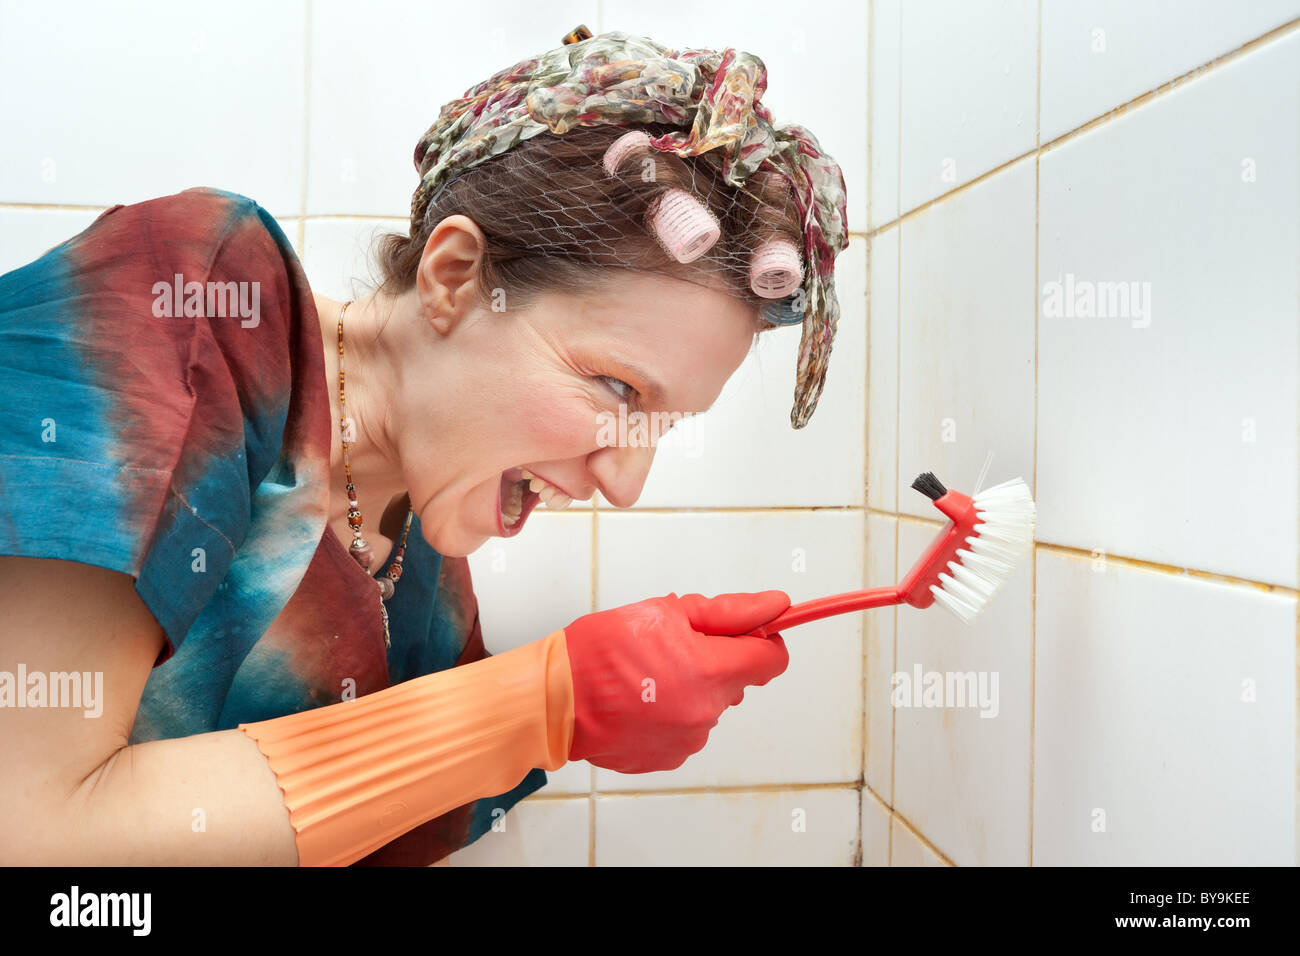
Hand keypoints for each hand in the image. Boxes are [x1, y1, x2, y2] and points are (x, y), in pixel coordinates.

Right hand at [561, 590, 789, 772]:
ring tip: (646, 676)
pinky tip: (639, 701)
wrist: (555, 700)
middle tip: (671, 647)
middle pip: (735, 681)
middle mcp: (706, 712)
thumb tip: (774, 606)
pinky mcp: (668, 758)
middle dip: (714, 660)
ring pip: (708, 705)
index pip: (772, 659)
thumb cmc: (599, 651)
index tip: (745, 632)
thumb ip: (728, 612)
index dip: (762, 639)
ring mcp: (688, 740)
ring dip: (690, 688)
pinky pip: (685, 729)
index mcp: (710, 671)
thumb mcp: (665, 612)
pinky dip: (670, 713)